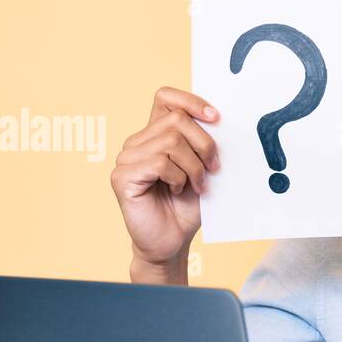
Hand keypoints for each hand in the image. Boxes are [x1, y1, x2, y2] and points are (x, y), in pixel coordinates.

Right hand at [110, 87, 219, 274]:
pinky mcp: (122, 177)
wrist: (172, 243)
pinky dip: (178, 178)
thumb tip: (220, 120)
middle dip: (204, 144)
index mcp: (155, 135)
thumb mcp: (203, 170)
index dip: (191, 101)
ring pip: (170, 142)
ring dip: (193, 167)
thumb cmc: (186, 207)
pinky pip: (160, 163)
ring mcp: (126, 159)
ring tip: (196, 185)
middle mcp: (137, 142)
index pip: (166, 97)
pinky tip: (177, 191)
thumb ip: (204, 144)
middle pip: (177, 120)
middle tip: (213, 169)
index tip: (215, 117)